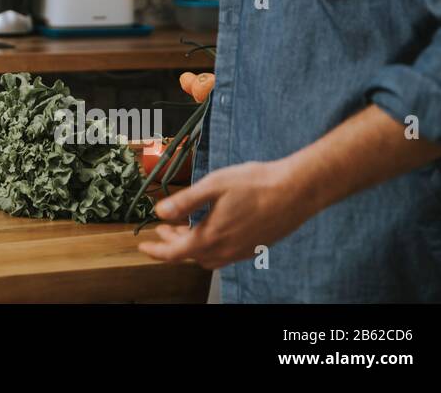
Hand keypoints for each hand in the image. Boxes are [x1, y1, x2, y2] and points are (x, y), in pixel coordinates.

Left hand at [137, 160, 313, 268]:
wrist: (297, 191)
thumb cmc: (256, 184)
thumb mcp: (213, 185)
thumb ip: (185, 200)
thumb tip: (159, 212)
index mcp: (212, 236)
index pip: (175, 253)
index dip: (155, 251)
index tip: (143, 246)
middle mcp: (226, 249)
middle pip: (190, 255)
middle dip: (172, 244)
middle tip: (162, 230)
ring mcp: (242, 251)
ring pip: (207, 257)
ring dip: (191, 246)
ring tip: (184, 227)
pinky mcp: (254, 247)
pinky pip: (224, 254)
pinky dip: (210, 245)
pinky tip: (211, 227)